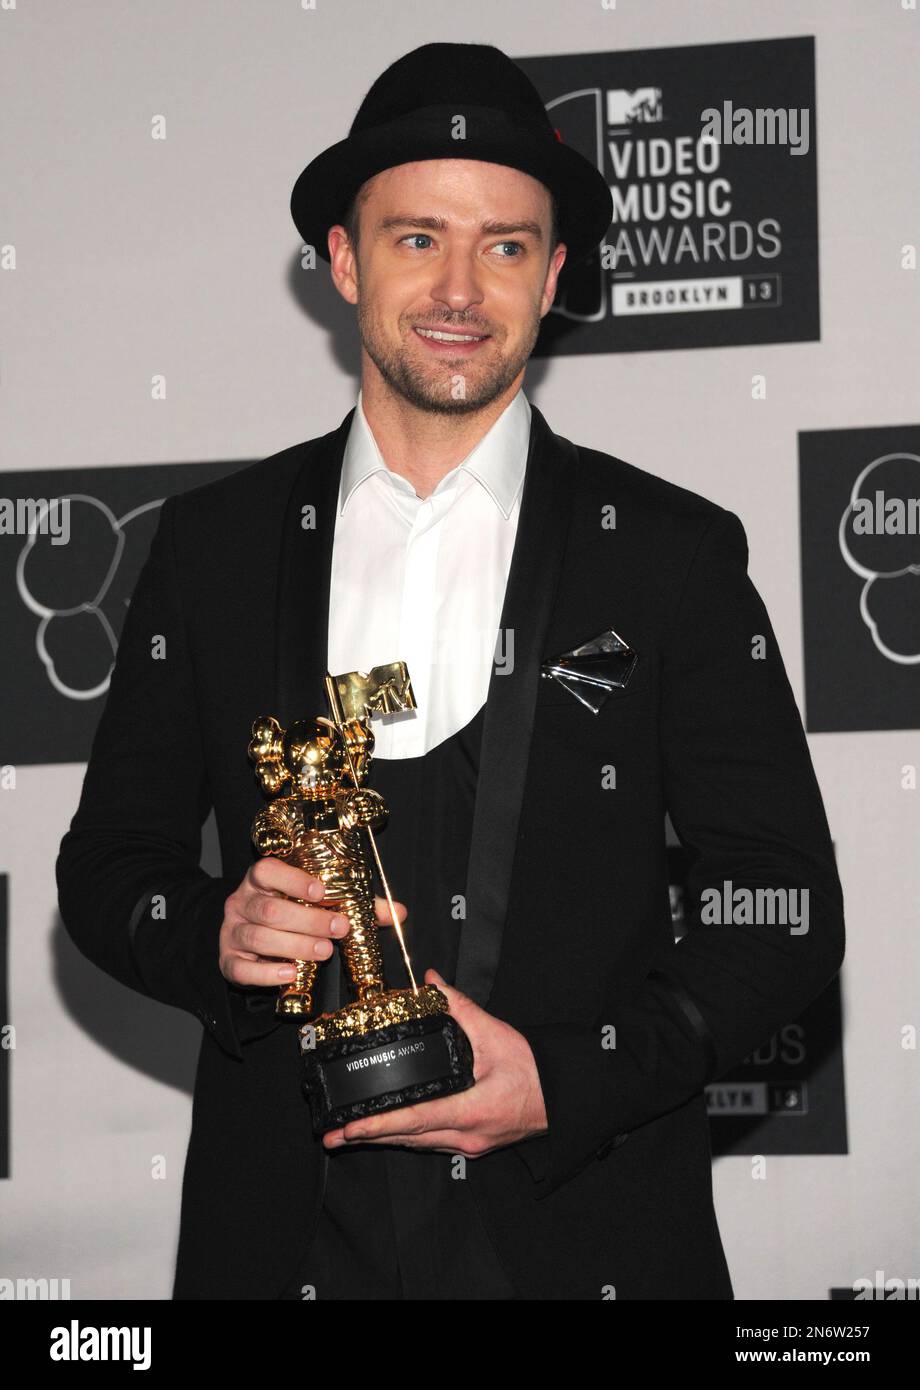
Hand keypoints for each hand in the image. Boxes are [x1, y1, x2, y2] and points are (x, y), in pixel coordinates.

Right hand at [219, 857, 405, 985]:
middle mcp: (242, 902)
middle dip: (308, 920)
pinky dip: (267, 973)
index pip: (268, 870)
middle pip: (270, 910)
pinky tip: (291, 973)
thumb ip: (355, 904)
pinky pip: (242, 969)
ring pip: (258, 937)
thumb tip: (399, 912)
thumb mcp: (315, 901)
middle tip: (339, 929)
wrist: (245, 934)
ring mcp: (232, 932)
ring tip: (324, 951)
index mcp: (261, 880)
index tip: (322, 891)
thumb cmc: (289, 910)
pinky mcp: (228, 960)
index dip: (293, 879)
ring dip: (294, 945)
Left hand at [323, 969, 548, 1156]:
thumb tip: (432, 981)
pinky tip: (391, 1131)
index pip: (414, 1120)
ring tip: (350, 1137)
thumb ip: (459, 1006)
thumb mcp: (496, 1033)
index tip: (349, 1127)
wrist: (564, 1095)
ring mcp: (470, 1145)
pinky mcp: (474, 1143)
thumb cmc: (535, 1069)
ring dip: (384, 1140)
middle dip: (368, 1137)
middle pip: (408, 1139)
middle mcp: (466, 1136)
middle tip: (332, 1136)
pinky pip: (432, 1143)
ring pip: (418, 1145)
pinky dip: (408, 1137)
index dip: (378, 1125)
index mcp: (470, 1110)